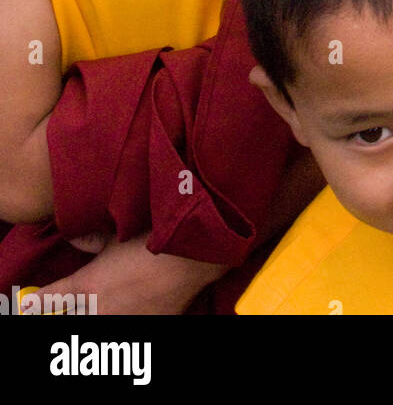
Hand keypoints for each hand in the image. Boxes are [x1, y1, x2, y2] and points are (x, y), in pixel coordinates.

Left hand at [40, 234, 225, 314]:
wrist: (192, 257)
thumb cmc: (153, 240)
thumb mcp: (118, 235)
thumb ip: (93, 240)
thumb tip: (76, 238)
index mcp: (87, 288)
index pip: (52, 300)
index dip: (38, 301)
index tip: (29, 303)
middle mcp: (99, 312)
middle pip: (72, 320)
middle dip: (69, 311)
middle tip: (79, 300)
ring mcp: (123, 324)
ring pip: (98, 326)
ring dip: (99, 315)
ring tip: (109, 303)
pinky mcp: (148, 328)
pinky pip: (129, 328)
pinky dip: (127, 318)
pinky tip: (133, 309)